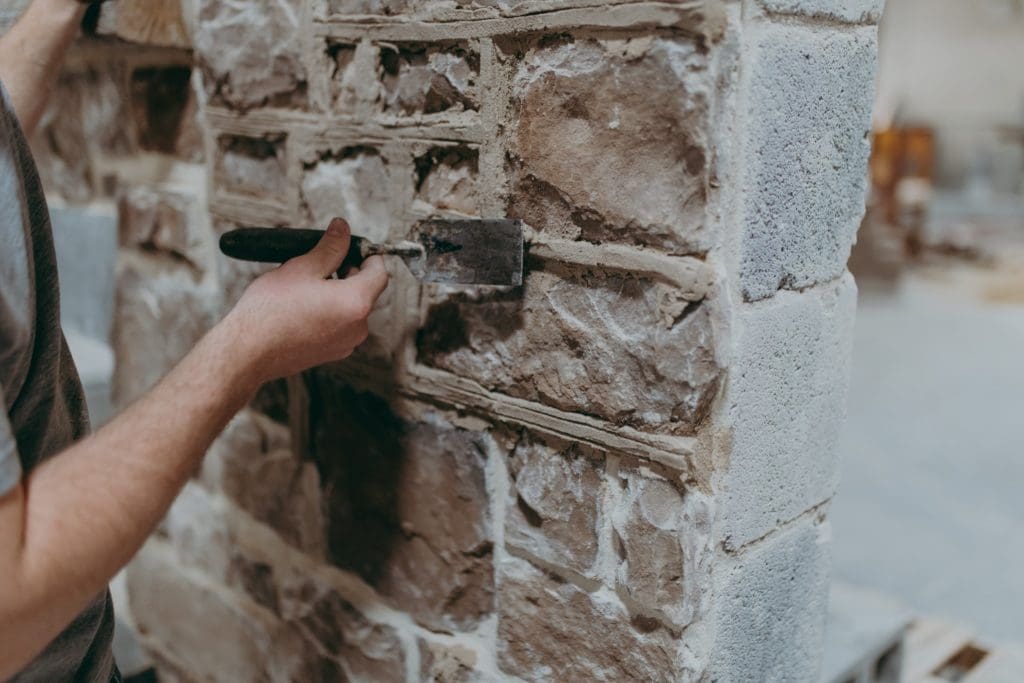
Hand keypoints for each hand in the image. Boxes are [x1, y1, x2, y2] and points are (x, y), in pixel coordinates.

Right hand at [225, 218, 389, 384]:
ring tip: (307, 284)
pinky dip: (329, 312)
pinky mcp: (332, 353)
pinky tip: (304, 306)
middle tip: (322, 261)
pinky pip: (340, 325)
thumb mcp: (303, 267)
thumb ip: (330, 247)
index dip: (368, 255)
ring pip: (351, 308)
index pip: (379, 273)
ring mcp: (346, 343)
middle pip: (366, 291)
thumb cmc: (272, 310)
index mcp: (357, 303)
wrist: (248, 350)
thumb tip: (343, 229)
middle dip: (348, 272)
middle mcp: (358, 327)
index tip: (351, 246)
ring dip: (337, 292)